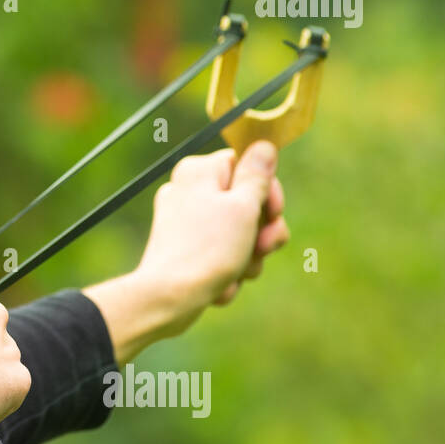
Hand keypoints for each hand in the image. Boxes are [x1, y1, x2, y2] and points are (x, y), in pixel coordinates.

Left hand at [135, 140, 289, 334]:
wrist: (170, 298)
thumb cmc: (208, 250)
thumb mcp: (243, 208)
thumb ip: (257, 176)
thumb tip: (264, 145)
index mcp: (198, 171)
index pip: (247, 166)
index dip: (268, 192)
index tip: (274, 213)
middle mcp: (187, 191)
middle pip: (246, 203)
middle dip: (261, 232)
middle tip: (261, 248)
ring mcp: (184, 222)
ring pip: (238, 234)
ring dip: (248, 257)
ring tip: (237, 272)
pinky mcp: (184, 249)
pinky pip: (221, 255)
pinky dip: (228, 271)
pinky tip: (221, 285)